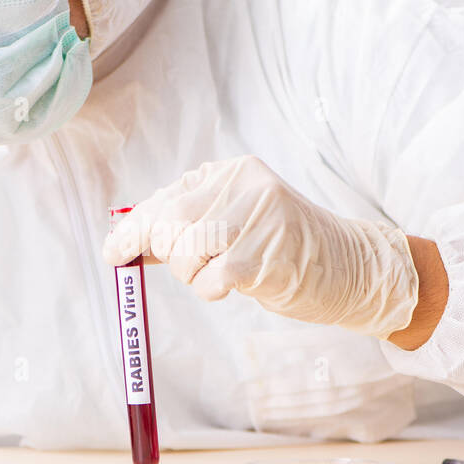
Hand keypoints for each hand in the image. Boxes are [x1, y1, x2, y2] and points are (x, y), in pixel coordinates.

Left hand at [102, 156, 419, 338]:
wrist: (350, 268)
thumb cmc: (283, 250)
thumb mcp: (234, 226)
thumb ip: (184, 229)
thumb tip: (123, 244)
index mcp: (230, 173)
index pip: (167, 198)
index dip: (134, 229)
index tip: (113, 252)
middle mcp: (242, 184)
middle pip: (169, 222)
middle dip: (165, 254)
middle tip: (188, 269)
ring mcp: (256, 216)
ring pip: (185, 250)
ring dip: (191, 274)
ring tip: (219, 275)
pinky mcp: (265, 252)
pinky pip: (209, 278)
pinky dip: (210, 290)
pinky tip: (232, 286)